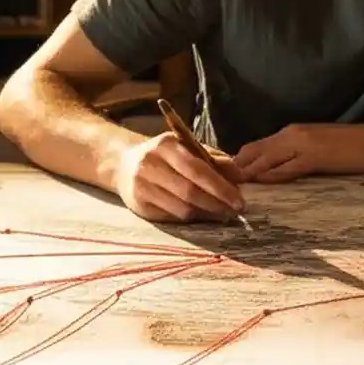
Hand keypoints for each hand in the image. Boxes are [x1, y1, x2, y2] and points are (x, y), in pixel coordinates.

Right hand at [112, 132, 246, 222]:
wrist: (123, 164)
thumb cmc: (164, 156)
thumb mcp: (187, 148)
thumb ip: (214, 159)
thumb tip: (239, 174)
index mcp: (167, 146)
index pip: (197, 169)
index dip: (220, 187)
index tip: (239, 200)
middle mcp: (151, 164)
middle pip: (189, 191)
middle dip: (216, 204)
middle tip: (234, 211)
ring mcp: (142, 186)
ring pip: (181, 208)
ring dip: (206, 214)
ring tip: (221, 214)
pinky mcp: (139, 206)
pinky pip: (172, 217)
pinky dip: (191, 218)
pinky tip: (202, 215)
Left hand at [234, 123, 363, 183]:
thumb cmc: (351, 147)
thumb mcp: (316, 149)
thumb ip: (294, 156)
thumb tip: (274, 171)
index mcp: (291, 132)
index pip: (255, 146)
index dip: (238, 162)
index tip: (224, 178)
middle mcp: (291, 134)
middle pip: (252, 151)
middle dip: (235, 169)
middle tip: (220, 186)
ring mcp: (302, 144)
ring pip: (265, 159)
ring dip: (248, 174)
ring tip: (231, 189)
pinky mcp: (314, 157)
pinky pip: (286, 168)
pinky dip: (271, 176)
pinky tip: (261, 184)